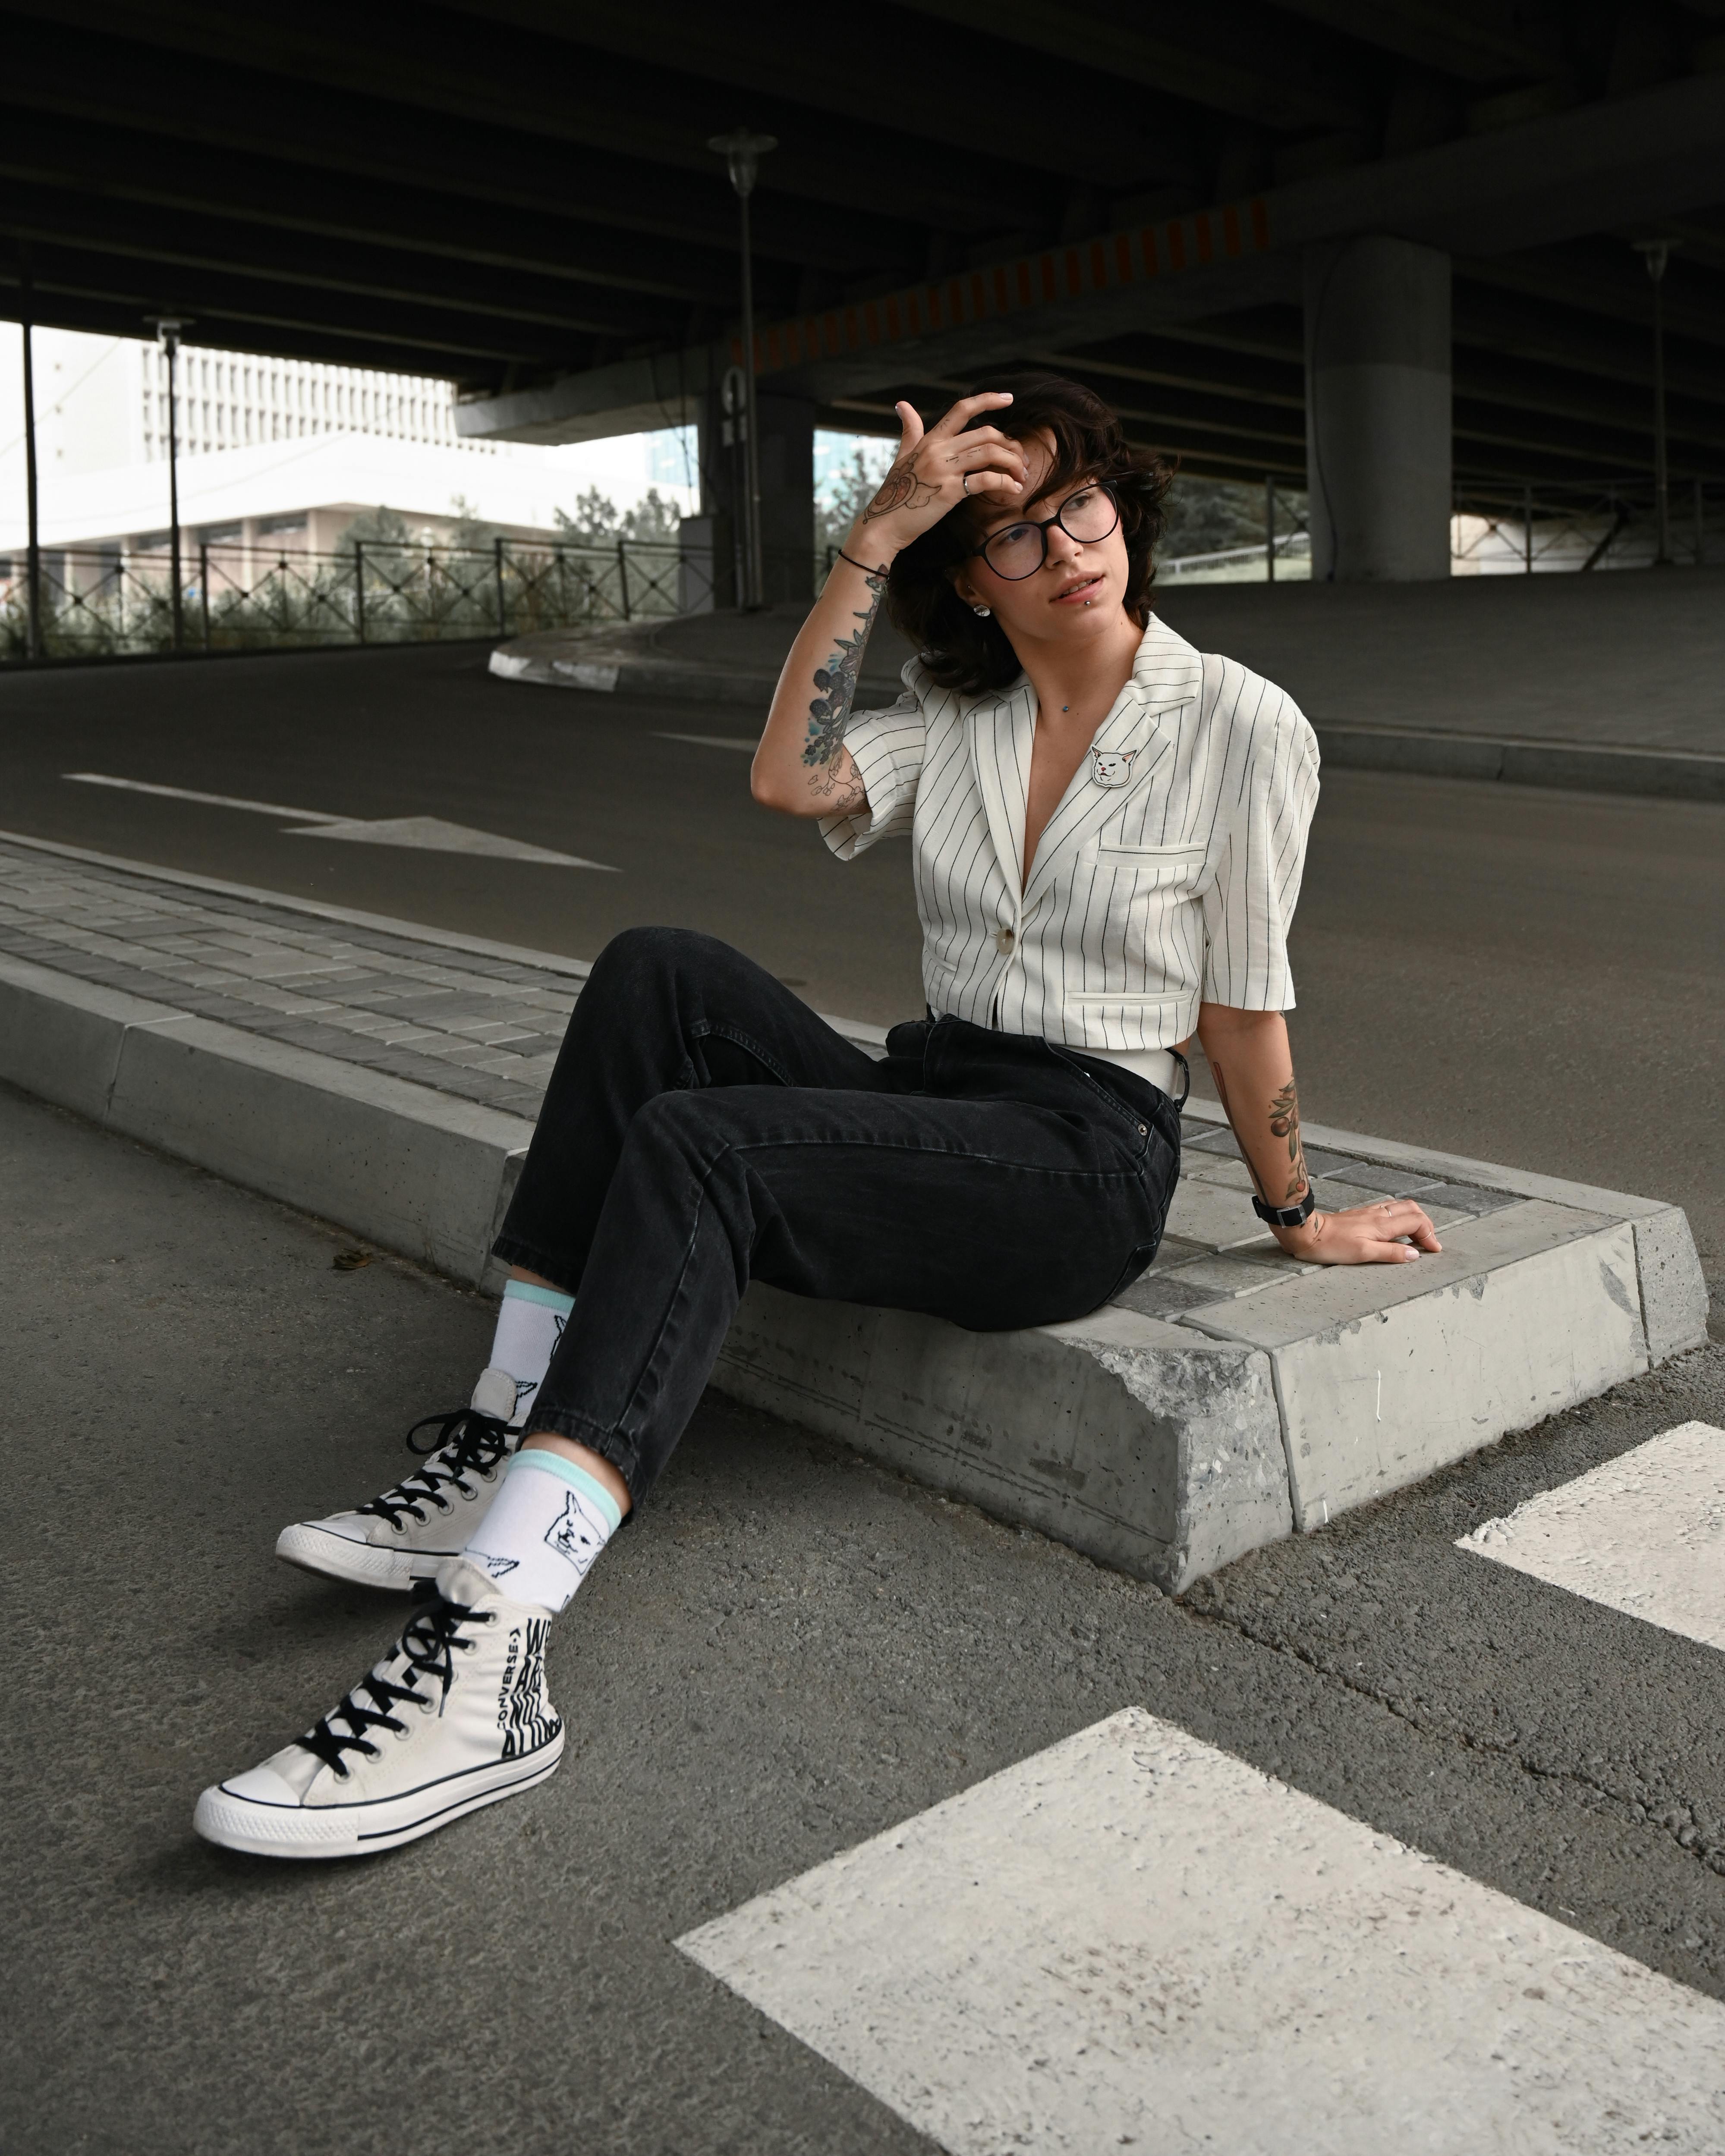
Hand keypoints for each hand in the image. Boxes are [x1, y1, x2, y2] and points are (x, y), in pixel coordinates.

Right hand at [855, 392, 1028, 554]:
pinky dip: (1005, 483)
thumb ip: (910, 431)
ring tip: (1021, 475)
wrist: (884, 524)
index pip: (962, 409)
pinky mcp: (950, 491)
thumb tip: (902, 405)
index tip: (1008, 399)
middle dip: (1010, 444)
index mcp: (931, 439)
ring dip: (1012, 463)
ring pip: (990, 453)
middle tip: (1021, 460)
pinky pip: (986, 480)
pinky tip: (1013, 489)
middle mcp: (938, 449)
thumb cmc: (895, 493)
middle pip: (986, 433)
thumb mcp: (903, 456)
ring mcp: (944, 470)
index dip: (988, 399)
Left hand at [1274, 1197, 1441, 1266]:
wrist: (1308, 1232)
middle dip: (1426, 1224)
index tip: (1433, 1250)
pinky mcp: (1362, 1214)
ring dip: (1414, 1219)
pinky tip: (1395, 1229)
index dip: (1430, 1235)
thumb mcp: (1363, 1254)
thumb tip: (1414, 1254)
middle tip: (1428, 1242)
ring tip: (1416, 1236)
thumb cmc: (1332, 1245)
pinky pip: (1389, 1210)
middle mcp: (1379, 1214)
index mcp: (1383, 1224)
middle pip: (1413, 1210)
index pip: (1417, 1222)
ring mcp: (1370, 1212)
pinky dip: (1400, 1217)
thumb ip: (1390, 1253)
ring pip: (1401, 1208)